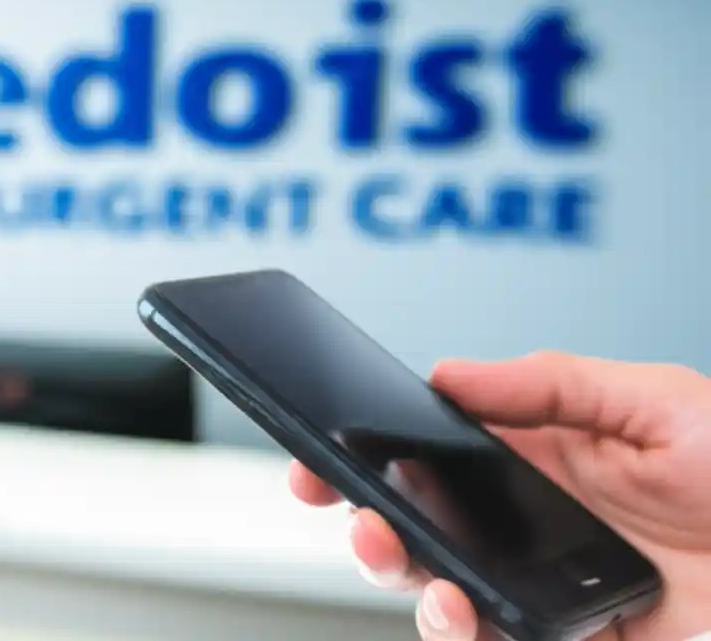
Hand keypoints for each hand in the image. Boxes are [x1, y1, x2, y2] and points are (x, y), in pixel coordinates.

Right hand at [288, 353, 710, 639]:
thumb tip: (451, 374)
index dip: (371, 448)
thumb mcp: (662, 403)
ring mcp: (540, 590)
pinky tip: (456, 604)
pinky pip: (482, 639)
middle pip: (417, 520)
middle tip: (336, 495)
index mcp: (540, 458)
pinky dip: (452, 625)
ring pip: (434, 586)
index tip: (326, 444)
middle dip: (360, 508)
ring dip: (393, 567)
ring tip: (390, 547)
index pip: (433, 451)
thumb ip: (551, 384)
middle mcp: (528, 526)